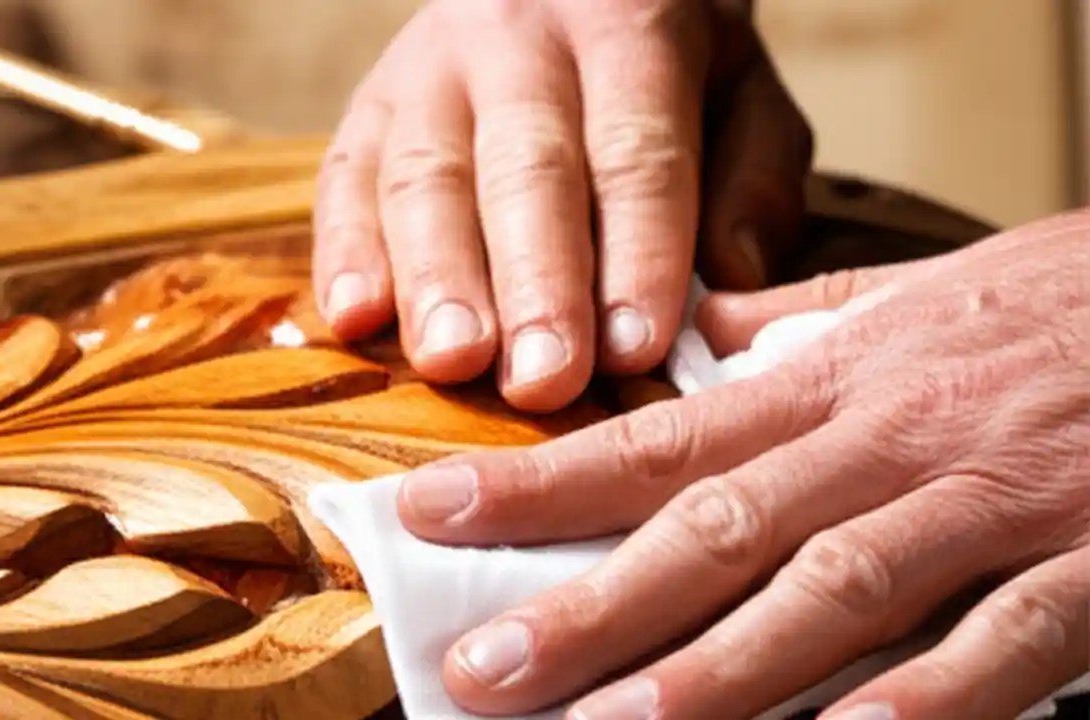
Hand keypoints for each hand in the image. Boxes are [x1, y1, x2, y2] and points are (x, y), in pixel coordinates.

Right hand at [313, 0, 812, 411]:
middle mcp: (517, 41)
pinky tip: (355, 320)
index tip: (635, 349)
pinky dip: (346, 252)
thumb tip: (731, 279)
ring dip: (436, 277)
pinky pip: (345, 177)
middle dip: (535, 282)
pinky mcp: (369, 106)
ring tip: (452, 362)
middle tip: (542, 380)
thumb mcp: (740, 90)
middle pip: (525, 169)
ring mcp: (429, 70)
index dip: (637, 253)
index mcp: (627, 28)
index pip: (635, 152)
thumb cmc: (661, 67)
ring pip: (426, 175)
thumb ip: (753, 179)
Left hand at [396, 211, 1089, 718]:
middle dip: (593, 607)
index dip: (538, 482)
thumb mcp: (913, 293)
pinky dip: (916, 702)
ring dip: (717, 673)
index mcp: (835, 380)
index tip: (431, 513)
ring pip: (831, 594)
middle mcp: (889, 441)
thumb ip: (801, 318)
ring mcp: (988, 504)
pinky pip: (994, 649)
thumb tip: (706, 328)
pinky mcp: (1088, 564)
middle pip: (716, 531)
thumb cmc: (1056, 303)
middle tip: (483, 671)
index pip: (658, 437)